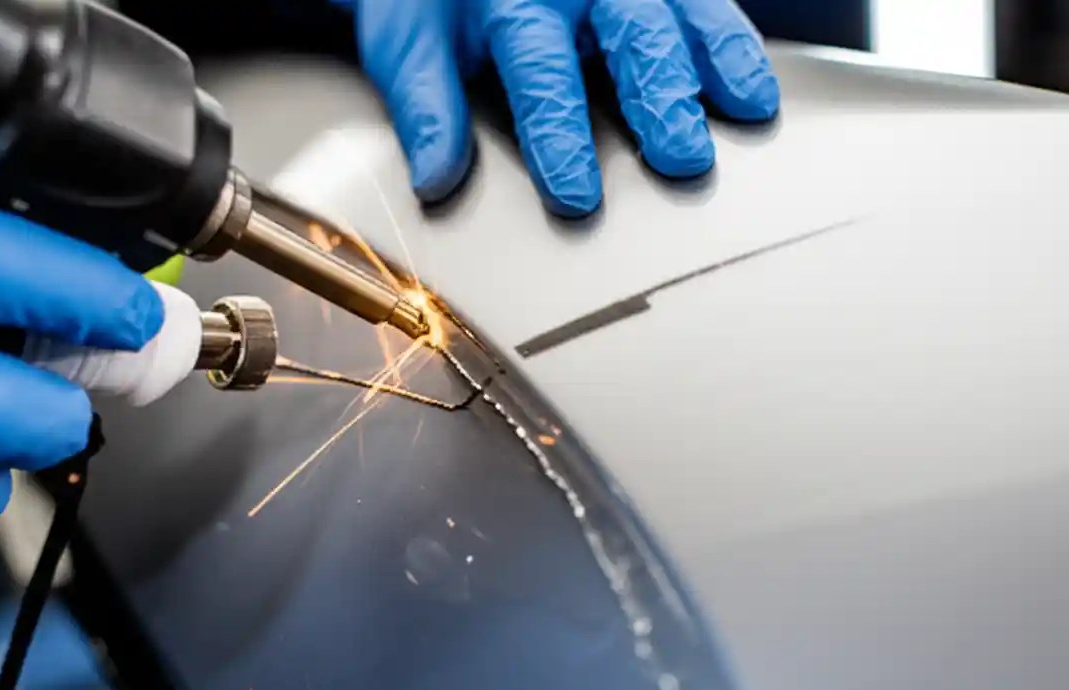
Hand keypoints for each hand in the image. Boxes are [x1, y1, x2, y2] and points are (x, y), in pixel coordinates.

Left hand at [346, 0, 779, 215]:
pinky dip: (732, 38)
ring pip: (681, 11)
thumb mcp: (409, 44)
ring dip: (717, 59)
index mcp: (511, 5)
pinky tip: (755, 81)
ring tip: (747, 108)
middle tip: (683, 156)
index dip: (560, 137)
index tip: (577, 196)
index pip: (542, 76)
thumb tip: (436, 179)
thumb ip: (428, 109)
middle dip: (659, 97)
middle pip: (632, 38)